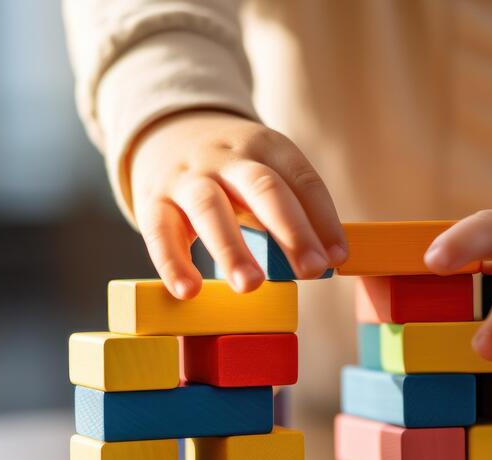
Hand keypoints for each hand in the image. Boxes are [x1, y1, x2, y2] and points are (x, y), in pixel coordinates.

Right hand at [128, 110, 346, 298]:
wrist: (166, 135)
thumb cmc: (232, 173)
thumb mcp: (264, 173)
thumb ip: (290, 210)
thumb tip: (324, 262)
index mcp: (265, 145)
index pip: (301, 178)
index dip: (323, 218)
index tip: (338, 257)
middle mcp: (226, 157)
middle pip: (262, 187)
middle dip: (291, 230)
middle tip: (313, 270)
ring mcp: (187, 176)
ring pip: (209, 207)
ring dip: (231, 249)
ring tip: (251, 286)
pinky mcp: (153, 200)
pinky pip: (159, 231)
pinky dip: (173, 263)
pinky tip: (189, 291)